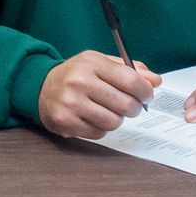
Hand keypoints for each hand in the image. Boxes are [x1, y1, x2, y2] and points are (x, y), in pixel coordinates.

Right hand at [38, 52, 160, 139]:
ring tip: (107, 110)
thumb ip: (129, 70)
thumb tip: (155, 81)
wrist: (40, 87)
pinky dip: (101, 128)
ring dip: (117, 119)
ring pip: (114, 122)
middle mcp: (79, 82)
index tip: (147, 95)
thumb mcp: (100, 63)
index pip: (130, 80)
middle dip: (134, 108)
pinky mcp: (66, 123)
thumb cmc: (75, 75)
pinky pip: (99, 133)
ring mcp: (71, 104)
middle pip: (125, 105)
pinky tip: (92, 117)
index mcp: (91, 64)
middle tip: (130, 106)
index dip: (145, 91)